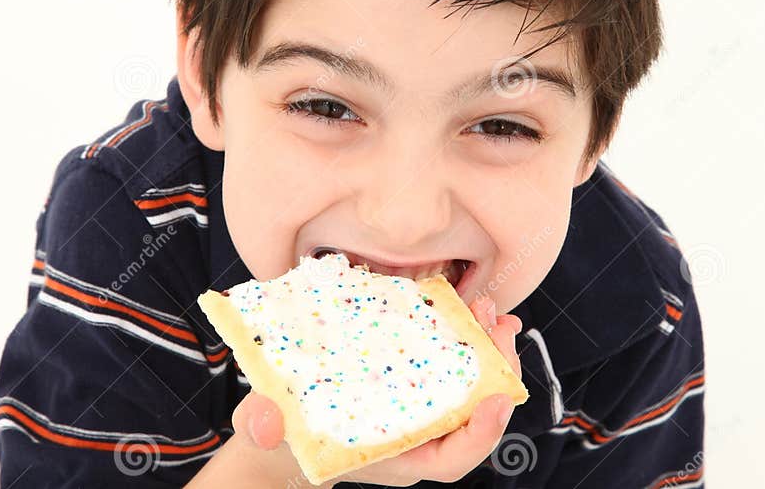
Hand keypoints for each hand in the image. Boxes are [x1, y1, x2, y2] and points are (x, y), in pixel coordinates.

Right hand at [233, 294, 522, 486]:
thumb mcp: (262, 432)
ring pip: (465, 383)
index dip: (479, 436)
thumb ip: (263, 427)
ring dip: (482, 345)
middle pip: (471, 414)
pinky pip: (445, 360)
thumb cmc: (273, 436)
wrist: (272, 428)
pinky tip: (463, 304)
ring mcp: (413, 406)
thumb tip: (264, 420)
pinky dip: (458, 333)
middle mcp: (412, 434)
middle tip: (501, 329)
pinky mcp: (406, 377)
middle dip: (494, 372)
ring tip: (488, 309)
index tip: (496, 401)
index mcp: (391, 458)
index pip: (449, 460)